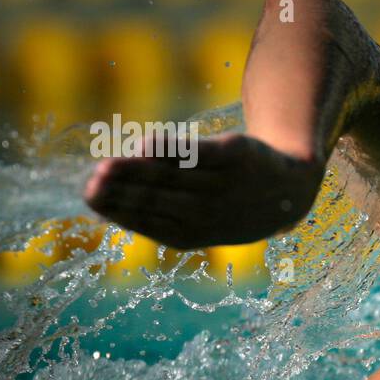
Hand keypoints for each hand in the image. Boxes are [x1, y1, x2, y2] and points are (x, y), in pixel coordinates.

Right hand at [83, 132, 324, 248]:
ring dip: (138, 172)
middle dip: (123, 192)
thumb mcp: (199, 218)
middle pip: (159, 200)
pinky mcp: (237, 155)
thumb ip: (158, 210)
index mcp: (195, 234)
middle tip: (92, 182)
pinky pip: (200, 153)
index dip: (119, 211)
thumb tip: (105, 197)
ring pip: (174, 178)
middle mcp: (210, 213)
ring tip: (107, 166)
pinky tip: (146, 145)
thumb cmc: (230, 202)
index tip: (90, 196)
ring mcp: (226, 185)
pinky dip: (172, 150)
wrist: (290, 188)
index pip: (150, 222)